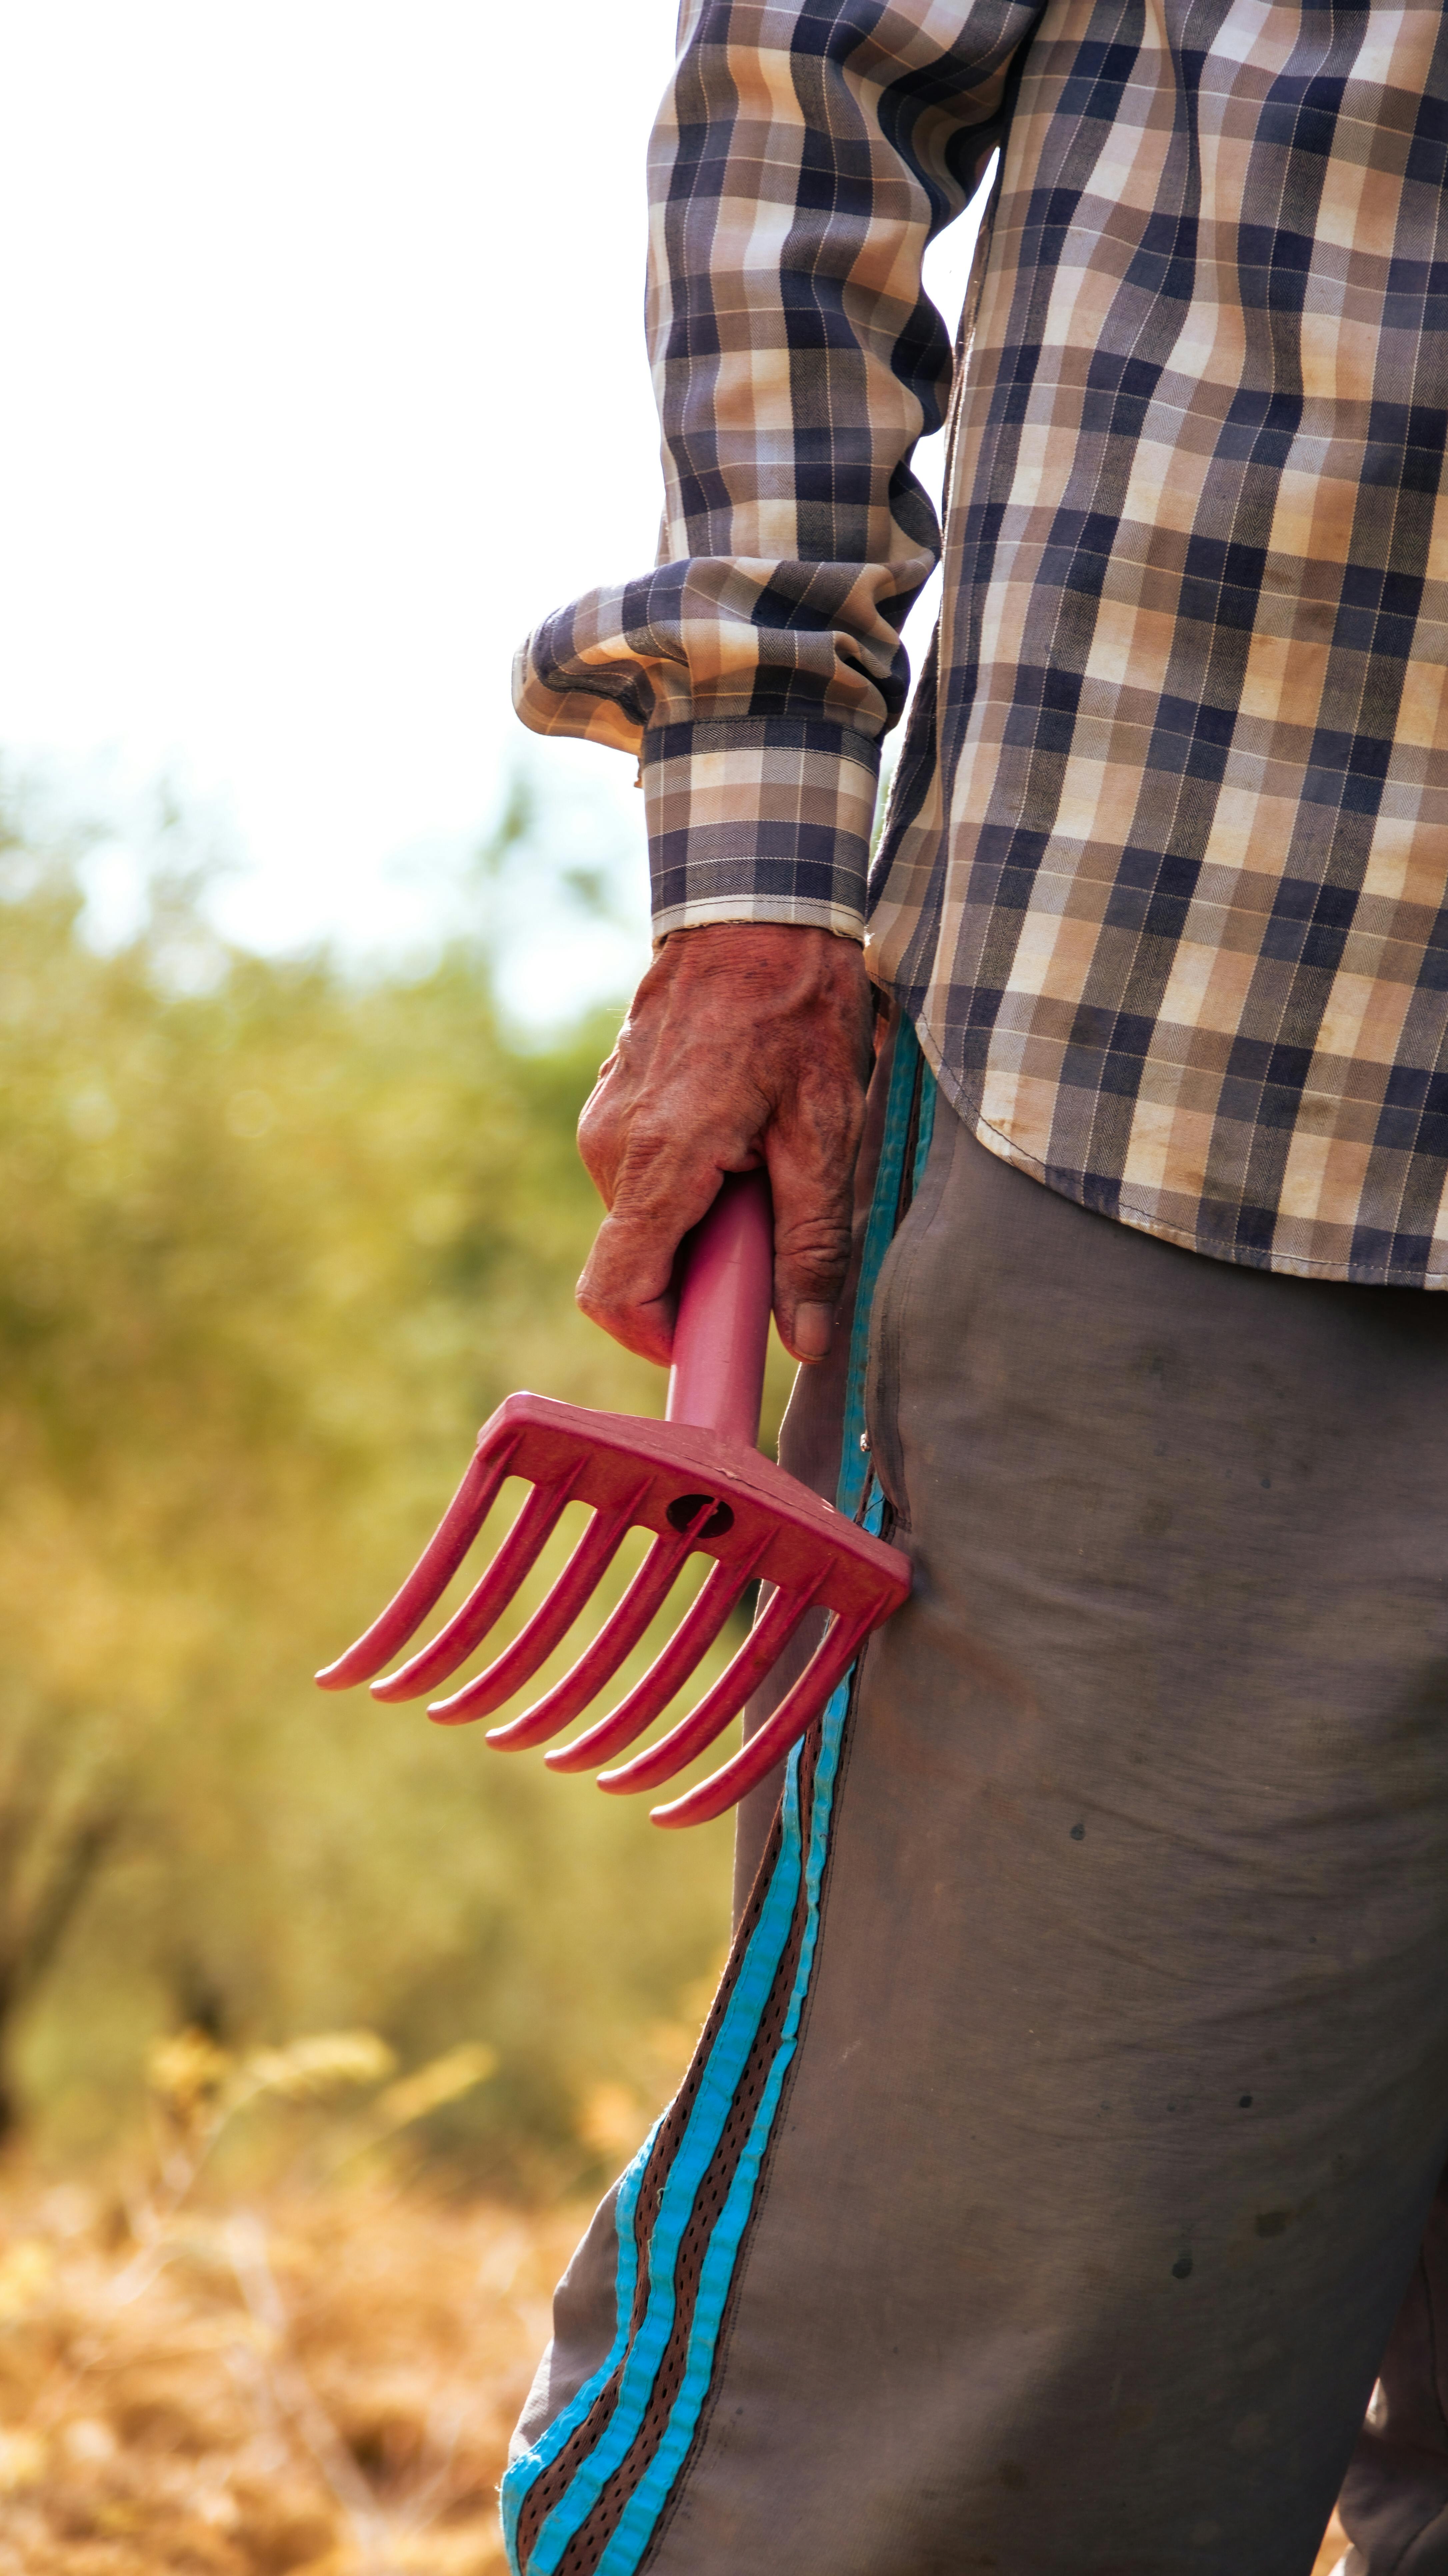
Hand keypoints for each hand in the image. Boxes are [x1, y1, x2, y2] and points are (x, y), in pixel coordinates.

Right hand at [576, 923, 875, 1368]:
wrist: (750, 909)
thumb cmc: (796, 1008)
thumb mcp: (826, 1129)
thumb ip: (812, 1243)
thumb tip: (807, 1341)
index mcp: (660, 1161)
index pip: (616, 1293)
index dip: (659, 1339)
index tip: (714, 1337)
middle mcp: (612, 1147)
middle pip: (639, 1261)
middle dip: (701, 1269)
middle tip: (772, 1225)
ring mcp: (604, 1122)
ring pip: (645, 1218)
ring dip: (702, 1218)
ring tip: (764, 1160)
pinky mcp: (610, 1104)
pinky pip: (645, 1176)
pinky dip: (691, 1181)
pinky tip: (741, 1131)